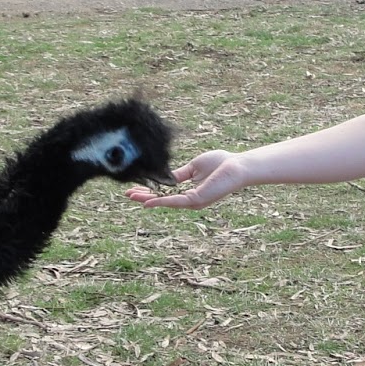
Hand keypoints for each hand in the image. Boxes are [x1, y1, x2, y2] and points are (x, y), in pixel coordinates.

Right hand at [124, 150, 246, 208]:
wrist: (237, 166)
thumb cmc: (221, 164)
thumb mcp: (194, 166)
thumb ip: (180, 174)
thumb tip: (167, 177)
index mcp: (190, 191)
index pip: (165, 192)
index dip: (150, 190)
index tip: (134, 188)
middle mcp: (190, 199)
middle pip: (162, 199)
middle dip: (144, 197)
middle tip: (127, 194)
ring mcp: (193, 201)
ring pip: (165, 201)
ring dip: (147, 199)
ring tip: (132, 196)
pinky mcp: (196, 200)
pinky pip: (175, 201)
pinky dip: (160, 201)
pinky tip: (148, 201)